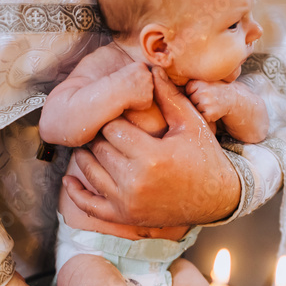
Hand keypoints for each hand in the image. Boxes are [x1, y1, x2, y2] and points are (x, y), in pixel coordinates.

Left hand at [63, 67, 239, 226]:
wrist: (216, 198)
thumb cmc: (205, 156)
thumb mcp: (191, 123)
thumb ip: (168, 96)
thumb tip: (150, 68)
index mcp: (152, 156)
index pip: (112, 128)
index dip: (110, 116)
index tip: (113, 109)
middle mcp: (136, 181)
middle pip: (99, 148)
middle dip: (98, 134)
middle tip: (98, 124)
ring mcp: (128, 202)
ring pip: (90, 171)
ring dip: (86, 155)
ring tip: (91, 142)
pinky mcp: (124, 216)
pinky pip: (90, 206)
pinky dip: (76, 192)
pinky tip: (69, 179)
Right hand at [110, 60, 153, 110]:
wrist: (113, 93)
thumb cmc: (114, 83)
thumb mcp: (125, 71)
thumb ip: (136, 73)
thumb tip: (140, 80)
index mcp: (141, 65)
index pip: (144, 72)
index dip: (136, 78)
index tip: (129, 82)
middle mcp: (148, 75)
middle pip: (148, 81)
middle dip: (141, 86)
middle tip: (130, 89)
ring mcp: (150, 86)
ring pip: (148, 91)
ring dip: (141, 94)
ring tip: (130, 95)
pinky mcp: (149, 98)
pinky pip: (147, 101)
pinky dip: (141, 103)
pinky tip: (132, 101)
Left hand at [185, 80, 231, 123]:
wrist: (232, 98)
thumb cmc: (214, 90)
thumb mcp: (202, 81)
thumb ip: (189, 84)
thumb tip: (168, 89)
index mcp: (198, 82)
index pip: (186, 91)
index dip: (192, 93)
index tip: (202, 91)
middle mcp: (202, 91)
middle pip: (188, 102)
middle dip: (195, 102)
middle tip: (207, 98)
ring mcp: (206, 102)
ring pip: (194, 110)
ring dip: (200, 110)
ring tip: (210, 104)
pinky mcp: (210, 113)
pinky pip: (200, 118)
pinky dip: (205, 117)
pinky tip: (212, 110)